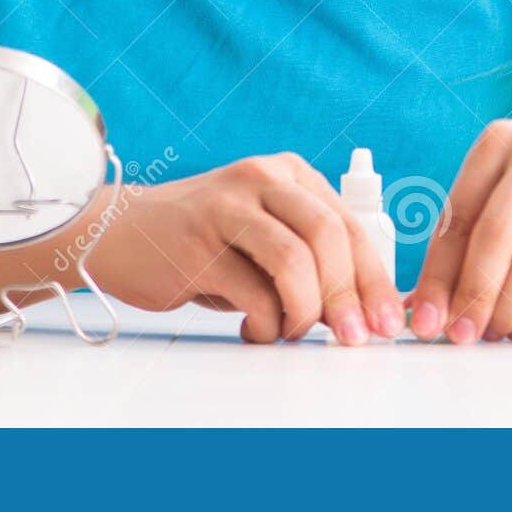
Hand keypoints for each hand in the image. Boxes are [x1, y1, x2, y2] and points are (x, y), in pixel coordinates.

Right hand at [90, 151, 404, 343]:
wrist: (123, 234)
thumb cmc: (205, 243)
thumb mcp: (264, 234)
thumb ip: (311, 260)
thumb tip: (365, 312)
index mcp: (287, 172)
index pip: (348, 223)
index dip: (374, 278)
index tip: (388, 323)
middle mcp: (260, 178)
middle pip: (327, 235)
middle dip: (348, 296)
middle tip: (353, 338)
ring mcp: (226, 207)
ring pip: (294, 262)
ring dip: (305, 312)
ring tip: (290, 332)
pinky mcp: (197, 244)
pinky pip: (254, 293)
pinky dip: (266, 324)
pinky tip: (254, 329)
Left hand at [407, 119, 511, 343]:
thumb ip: (471, 232)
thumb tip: (423, 298)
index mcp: (497, 141)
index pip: (457, 214)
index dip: (437, 272)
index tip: (423, 316)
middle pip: (492, 236)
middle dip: (471, 295)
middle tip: (460, 334)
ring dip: (507, 308)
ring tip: (494, 332)